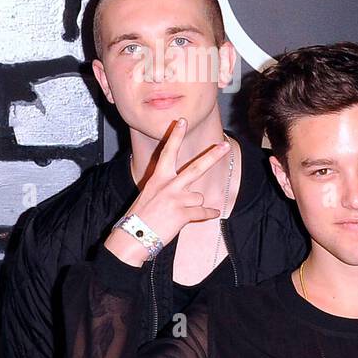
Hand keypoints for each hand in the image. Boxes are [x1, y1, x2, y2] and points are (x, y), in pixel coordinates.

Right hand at [108, 119, 228, 265]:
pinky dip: (208, 214)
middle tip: (225, 146)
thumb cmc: (141, 216)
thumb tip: (188, 188)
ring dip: (194, 205)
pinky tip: (211, 214)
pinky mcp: (183, 214)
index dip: (175, 136)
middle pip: (196, 168)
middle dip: (213, 156)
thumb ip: (167, 186)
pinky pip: (204, 212)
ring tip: (179, 212)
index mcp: (158, 178)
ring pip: (199, 196)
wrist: (133, 236)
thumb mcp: (149, 193)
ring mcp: (176, 199)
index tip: (182, 120)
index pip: (167, 152)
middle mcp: (168, 185)